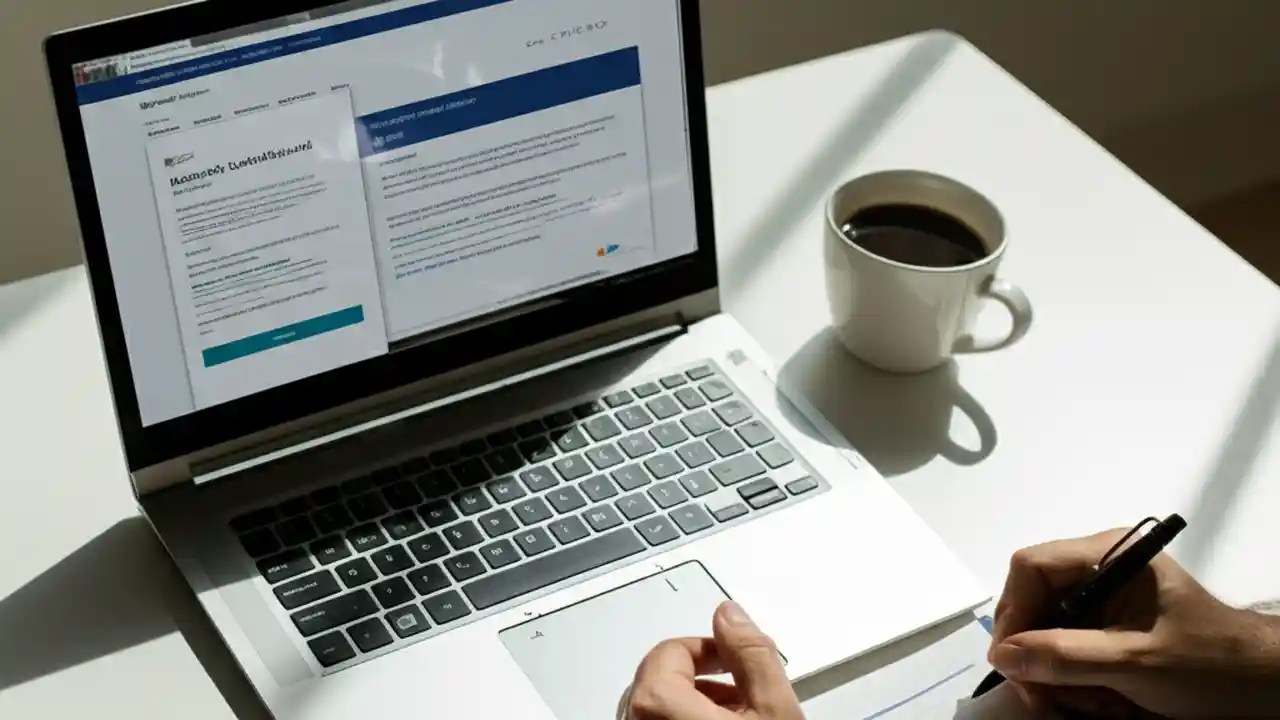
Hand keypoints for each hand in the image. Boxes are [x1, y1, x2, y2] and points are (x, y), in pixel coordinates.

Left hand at [627, 602, 802, 719]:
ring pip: (655, 706)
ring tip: (736, 716)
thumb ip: (751, 654)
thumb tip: (731, 615)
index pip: (672, 650)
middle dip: (702, 677)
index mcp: (655, 703)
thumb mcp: (773, 709)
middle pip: (660, 676)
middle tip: (741, 692)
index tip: (737, 661)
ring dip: (694, 701)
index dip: (712, 650)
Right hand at [990, 529, 1279, 717]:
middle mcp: (1100, 567)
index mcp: (1108, 554)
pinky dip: (1076, 679)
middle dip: (1037, 655)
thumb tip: (1003, 656)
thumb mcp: (1133, 662)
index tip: (1012, 664)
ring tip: (1089, 706)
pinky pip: (1070, 647)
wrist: (1260, 684)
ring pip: (1048, 630)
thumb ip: (1065, 656)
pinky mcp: (1111, 624)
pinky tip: (1102, 702)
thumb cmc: (1205, 664)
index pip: (1031, 568)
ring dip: (1058, 675)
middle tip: (1047, 700)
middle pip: (1035, 601)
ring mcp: (1105, 596)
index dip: (1013, 614)